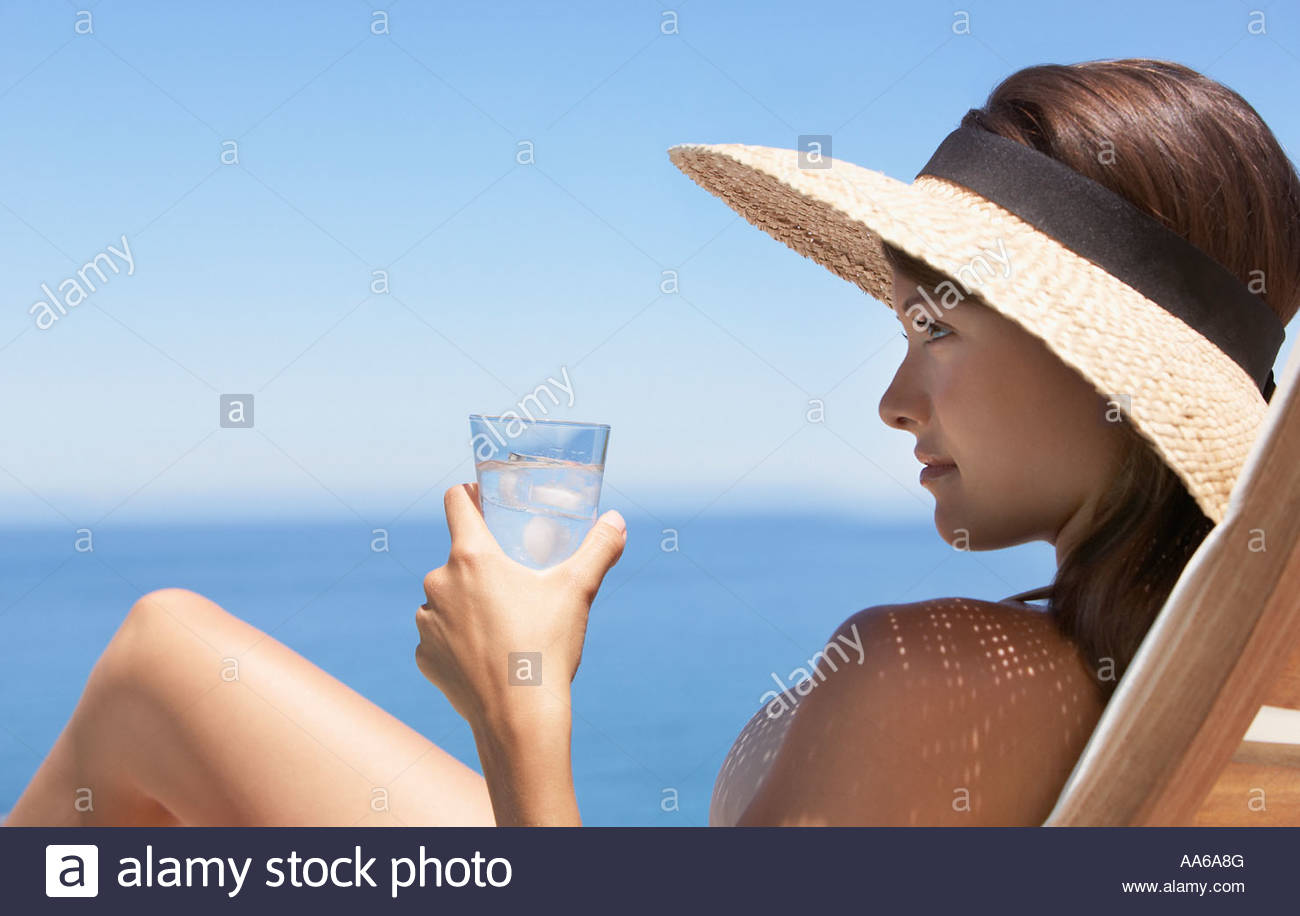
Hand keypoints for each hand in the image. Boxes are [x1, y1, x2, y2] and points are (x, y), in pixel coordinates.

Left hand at [415, 482, 627, 729]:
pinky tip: (487, 656)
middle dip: (483, 566)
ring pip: (447, 600)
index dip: (470, 495)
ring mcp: (427, 623)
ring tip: (504, 625)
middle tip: (514, 582)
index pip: (456, 502)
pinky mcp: (424, 657)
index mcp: (471, 557)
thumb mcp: (578, 590)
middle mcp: (438, 583)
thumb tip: (617, 521)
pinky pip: (441, 638)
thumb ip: (599, 548)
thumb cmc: (546, 647)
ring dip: (467, 605)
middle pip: (458, 558)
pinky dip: (459, 642)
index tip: (484, 501)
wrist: (520, 718)